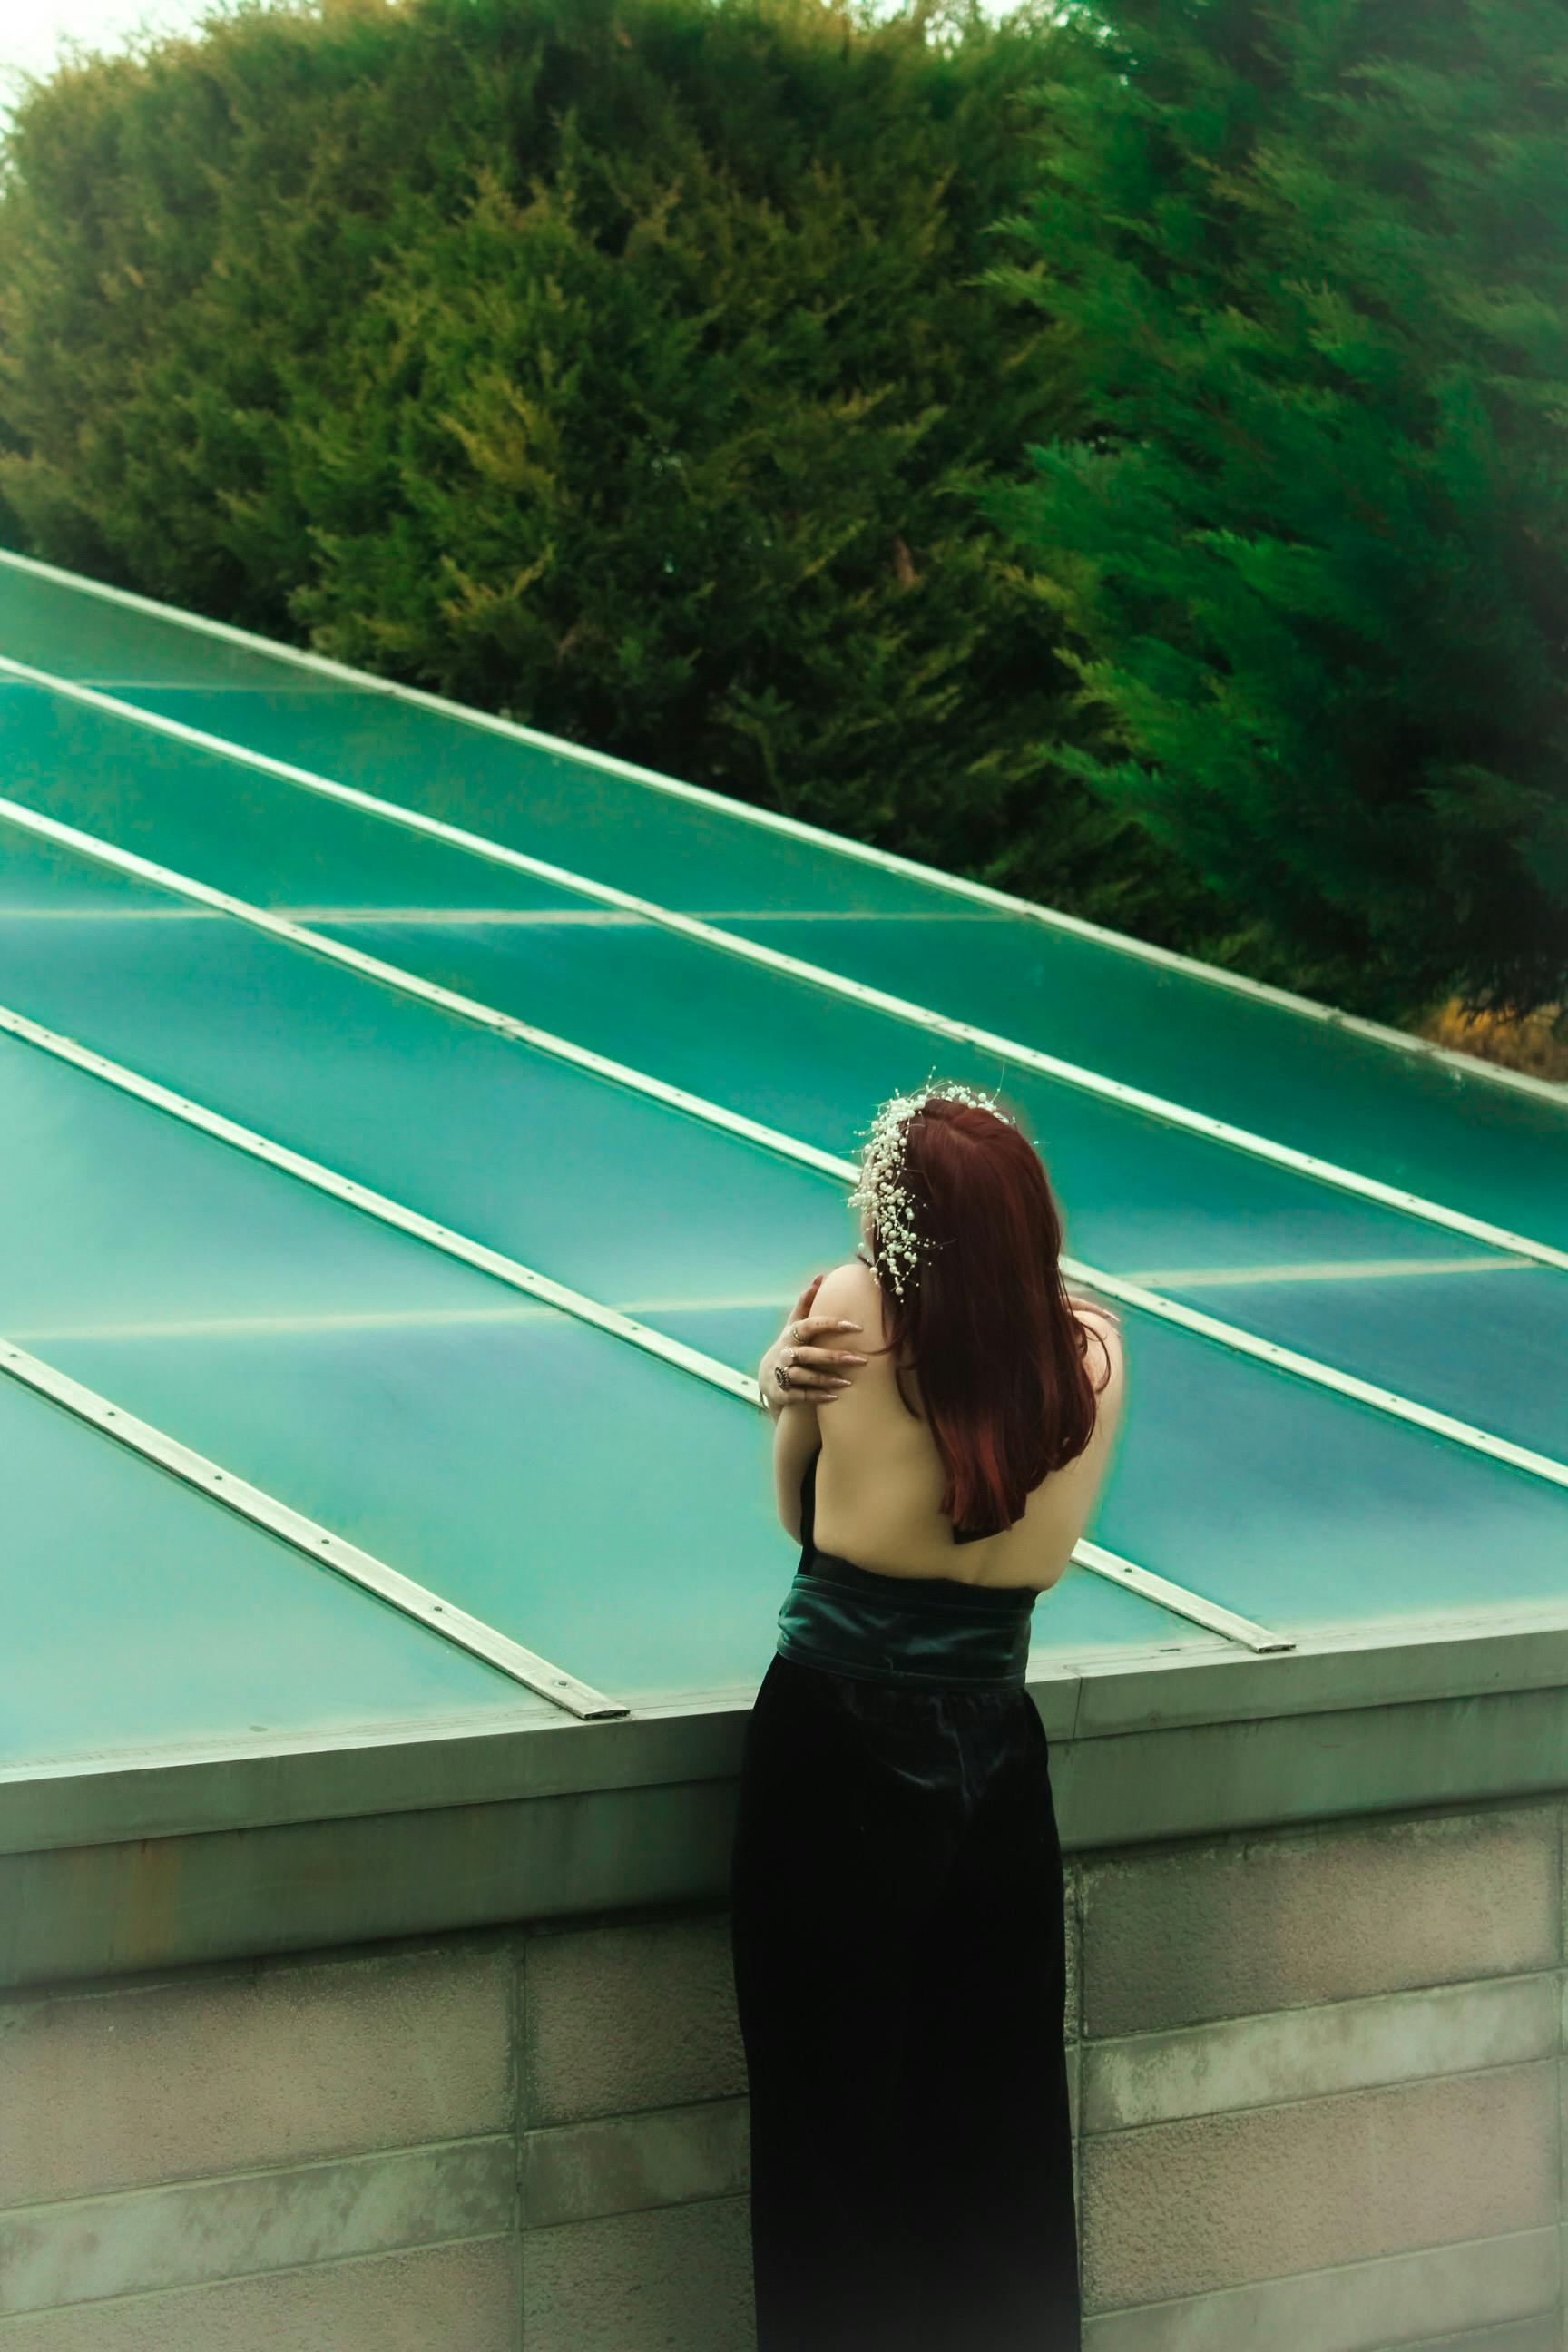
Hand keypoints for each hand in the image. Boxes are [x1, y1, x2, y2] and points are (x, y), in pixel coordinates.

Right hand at [761, 1273, 866, 1411]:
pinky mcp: (783, 1392)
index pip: (811, 1326)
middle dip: (834, 1357)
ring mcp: (783, 1373)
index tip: (856, 1326)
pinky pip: (800, 1395)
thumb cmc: (790, 1344)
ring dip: (826, 1379)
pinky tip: (835, 1397)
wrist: (768, 1375)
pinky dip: (817, 1396)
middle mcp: (786, 1353)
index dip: (832, 1325)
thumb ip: (807, 1302)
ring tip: (848, 1383)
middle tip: (861, 1360)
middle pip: (808, 1353)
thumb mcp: (794, 1324)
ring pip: (804, 1376)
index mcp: (792, 1335)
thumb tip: (820, 1277)